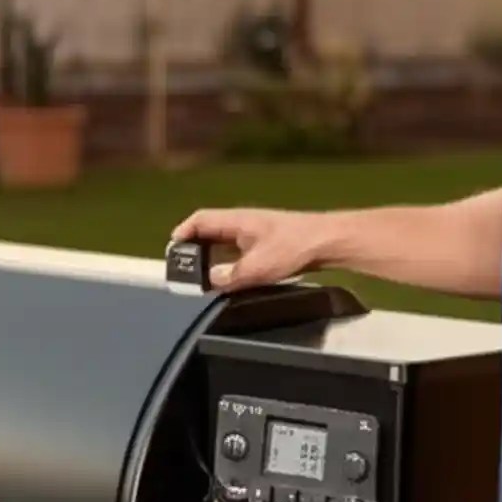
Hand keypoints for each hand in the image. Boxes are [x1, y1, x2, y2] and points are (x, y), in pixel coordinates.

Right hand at [170, 208, 326, 291]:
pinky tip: (232, 276)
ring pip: (225, 241)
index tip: (173, 248)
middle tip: (184, 266)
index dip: (183, 233)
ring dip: (212, 256)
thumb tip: (211, 280)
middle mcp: (244, 223)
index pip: (200, 220)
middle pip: (210, 230)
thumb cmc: (294, 247)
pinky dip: (229, 261)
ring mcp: (257, 232)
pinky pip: (239, 249)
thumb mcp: (256, 268)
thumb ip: (229, 276)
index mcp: (236, 221)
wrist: (328, 241)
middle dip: (195, 247)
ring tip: (203, 275)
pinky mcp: (269, 243)